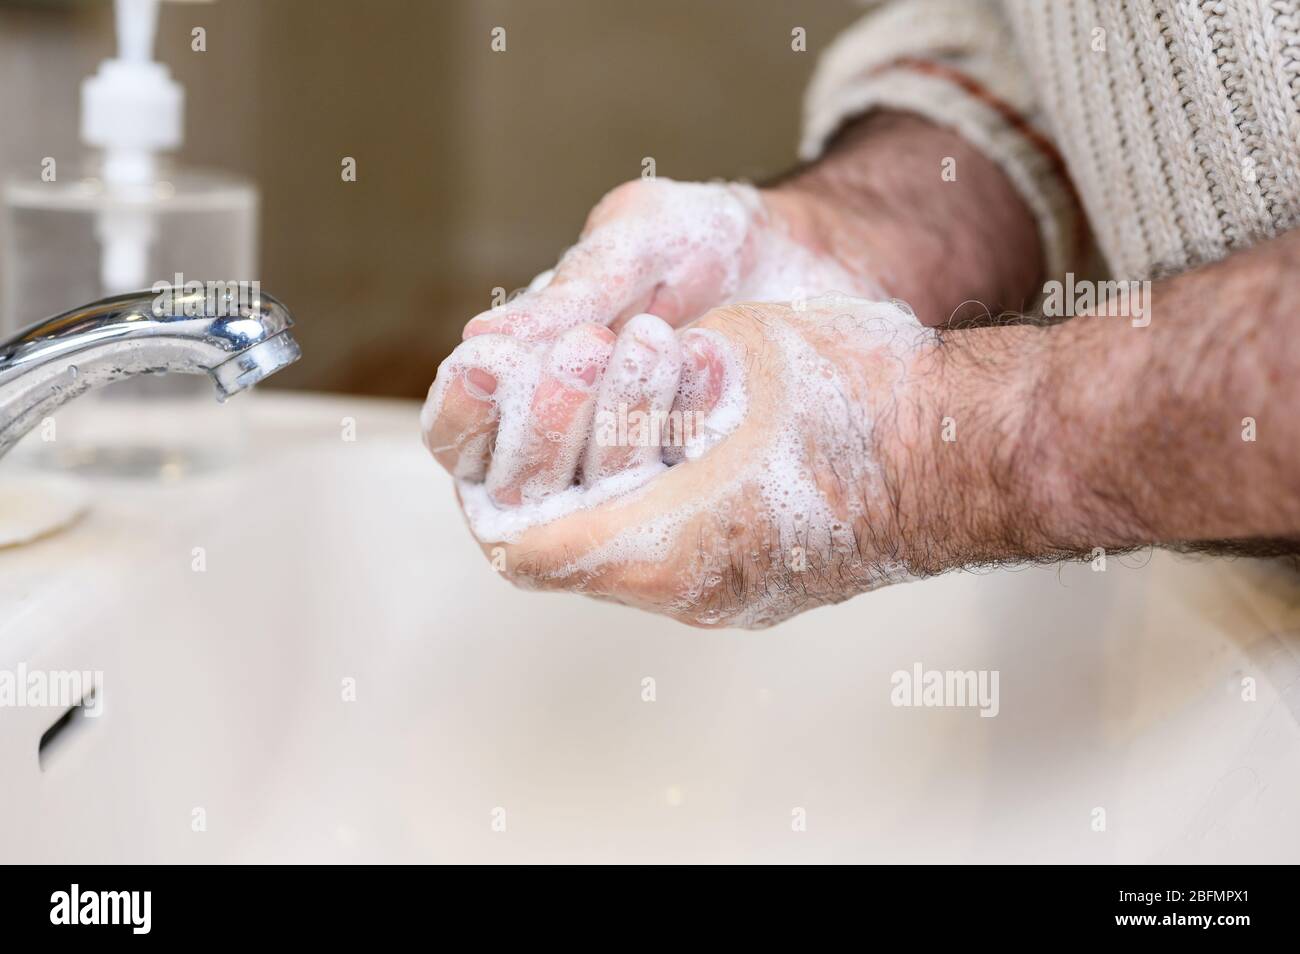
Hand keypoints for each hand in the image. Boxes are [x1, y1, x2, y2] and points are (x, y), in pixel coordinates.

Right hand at [422, 175, 884, 504]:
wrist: (815, 258)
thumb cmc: (710, 239)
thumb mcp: (638, 242)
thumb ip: (569, 293)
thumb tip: (478, 342)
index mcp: (529, 379)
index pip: (458, 433)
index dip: (463, 412)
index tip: (489, 368)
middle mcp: (572, 446)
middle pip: (513, 487)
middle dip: (546, 422)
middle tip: (593, 347)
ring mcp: (634, 476)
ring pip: (590, 505)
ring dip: (617, 426)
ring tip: (658, 344)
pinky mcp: (698, 489)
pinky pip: (672, 497)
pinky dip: (685, 437)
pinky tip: (713, 379)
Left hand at [453, 297, 953, 627]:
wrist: (976, 447)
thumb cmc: (866, 395)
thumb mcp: (729, 360)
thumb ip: (624, 396)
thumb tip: (554, 380)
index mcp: (670, 551)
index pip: (529, 544)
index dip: (514, 464)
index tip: (522, 387)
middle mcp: (692, 594)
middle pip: (569, 547)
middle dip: (556, 446)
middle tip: (580, 361)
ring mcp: (731, 593)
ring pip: (622, 543)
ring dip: (609, 458)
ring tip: (635, 369)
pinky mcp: (763, 577)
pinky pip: (675, 542)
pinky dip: (654, 479)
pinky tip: (675, 409)